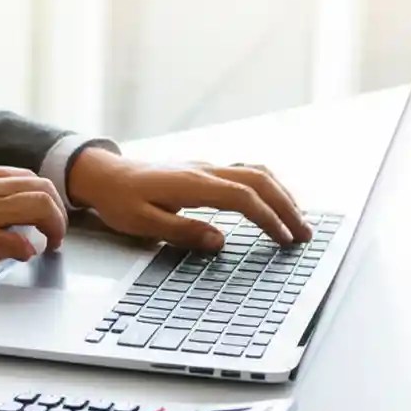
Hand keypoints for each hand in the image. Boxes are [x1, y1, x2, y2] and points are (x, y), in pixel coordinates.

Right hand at [0, 164, 67, 287]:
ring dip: (55, 226)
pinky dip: (30, 249)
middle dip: (56, 210)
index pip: (23, 176)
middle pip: (41, 187)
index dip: (41, 195)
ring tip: (51, 243)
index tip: (42, 213)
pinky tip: (24, 256)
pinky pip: (23, 240)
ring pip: (41, 205)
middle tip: (55, 230)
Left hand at [67, 148, 313, 251]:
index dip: (268, 219)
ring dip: (281, 194)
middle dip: (287, 206)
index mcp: (192, 184)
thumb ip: (182, 232)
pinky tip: (274, 202)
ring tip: (298, 220)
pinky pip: (245, 173)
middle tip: (305, 234)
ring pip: (256, 172)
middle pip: (259, 180)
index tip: (285, 240)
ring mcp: (206, 168)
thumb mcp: (142, 222)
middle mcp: (205, 171)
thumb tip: (220, 242)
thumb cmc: (119, 200)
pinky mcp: (204, 172)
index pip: (243, 198)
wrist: (104, 175)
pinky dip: (267, 187)